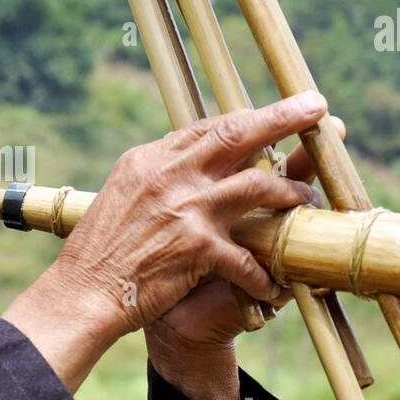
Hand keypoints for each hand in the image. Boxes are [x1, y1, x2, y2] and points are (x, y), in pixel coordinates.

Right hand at [3, 92, 330, 394]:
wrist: (82, 293)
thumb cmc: (98, 252)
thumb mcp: (120, 197)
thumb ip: (154, 178)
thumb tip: (183, 163)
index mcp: (148, 159)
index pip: (206, 129)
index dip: (247, 119)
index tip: (275, 111)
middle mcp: (168, 176)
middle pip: (237, 135)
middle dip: (283, 117)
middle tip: (317, 106)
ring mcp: (184, 209)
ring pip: (257, 187)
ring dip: (289, 195)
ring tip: (308, 202)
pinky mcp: (196, 248)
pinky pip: (247, 257)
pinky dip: (264, 274)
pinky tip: (274, 284)